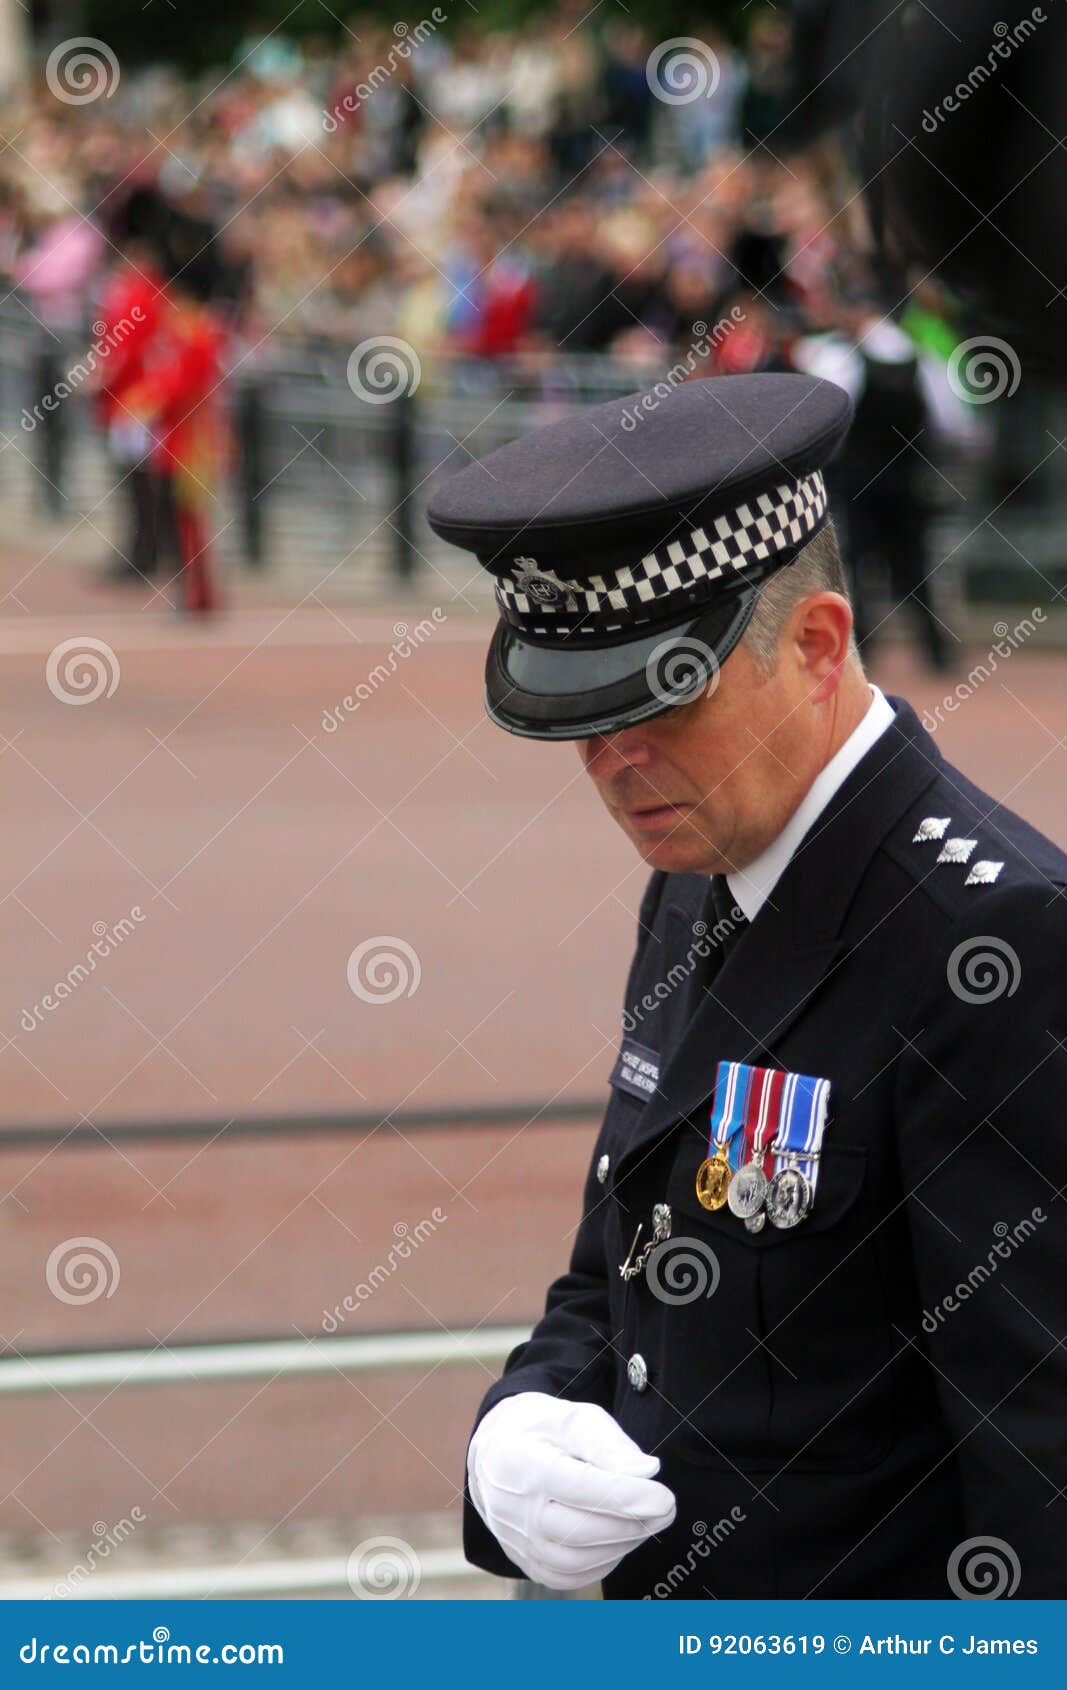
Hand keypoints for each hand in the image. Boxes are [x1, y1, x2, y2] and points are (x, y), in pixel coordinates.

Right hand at [467, 1392, 675, 1589]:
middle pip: (578, 1530)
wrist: (494, 1453)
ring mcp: (516, 1540)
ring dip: (621, 1544)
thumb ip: (609, 1443)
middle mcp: (513, 1508)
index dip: (626, 1497)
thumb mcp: (573, 1416)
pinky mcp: (524, 1560)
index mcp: (522, 1462)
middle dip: (632, 1523)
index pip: (579, 1488)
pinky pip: (567, 1576)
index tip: (665, 1497)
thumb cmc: (542, 1430)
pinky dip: (601, 1563)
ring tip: (647, 1521)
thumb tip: (648, 1471)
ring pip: (575, 1560)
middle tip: (666, 1509)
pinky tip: (619, 1539)